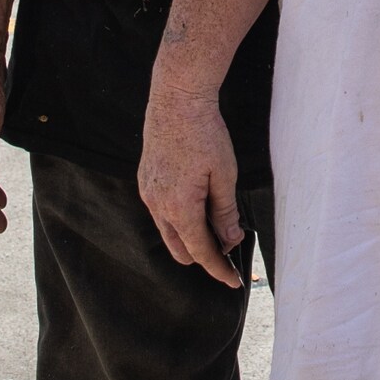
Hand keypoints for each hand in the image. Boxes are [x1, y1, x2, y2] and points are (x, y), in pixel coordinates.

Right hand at [139, 70, 245, 287]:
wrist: (177, 99)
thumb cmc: (205, 134)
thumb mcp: (225, 176)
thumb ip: (225, 213)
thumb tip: (230, 242)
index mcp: (180, 208)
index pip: (201, 252)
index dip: (219, 270)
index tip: (234, 281)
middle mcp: (158, 205)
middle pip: (180, 250)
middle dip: (204, 256)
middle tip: (228, 249)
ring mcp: (148, 193)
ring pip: (168, 232)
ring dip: (190, 237)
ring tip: (215, 225)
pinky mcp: (145, 181)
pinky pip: (161, 213)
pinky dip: (178, 219)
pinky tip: (196, 205)